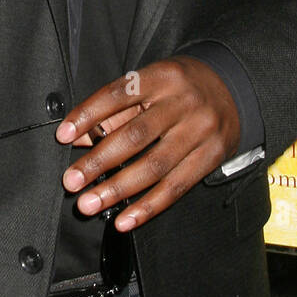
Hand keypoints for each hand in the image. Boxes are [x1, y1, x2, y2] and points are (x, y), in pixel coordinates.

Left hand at [55, 56, 240, 231]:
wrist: (233, 89)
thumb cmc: (179, 87)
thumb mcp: (150, 84)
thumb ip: (114, 110)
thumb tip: (78, 136)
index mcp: (162, 77)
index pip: (118, 94)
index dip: (88, 115)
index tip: (63, 136)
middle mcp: (183, 103)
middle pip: (135, 136)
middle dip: (99, 161)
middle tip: (71, 181)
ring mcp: (200, 131)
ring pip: (154, 166)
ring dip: (117, 189)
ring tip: (89, 204)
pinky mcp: (211, 157)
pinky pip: (176, 187)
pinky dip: (148, 207)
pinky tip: (124, 220)